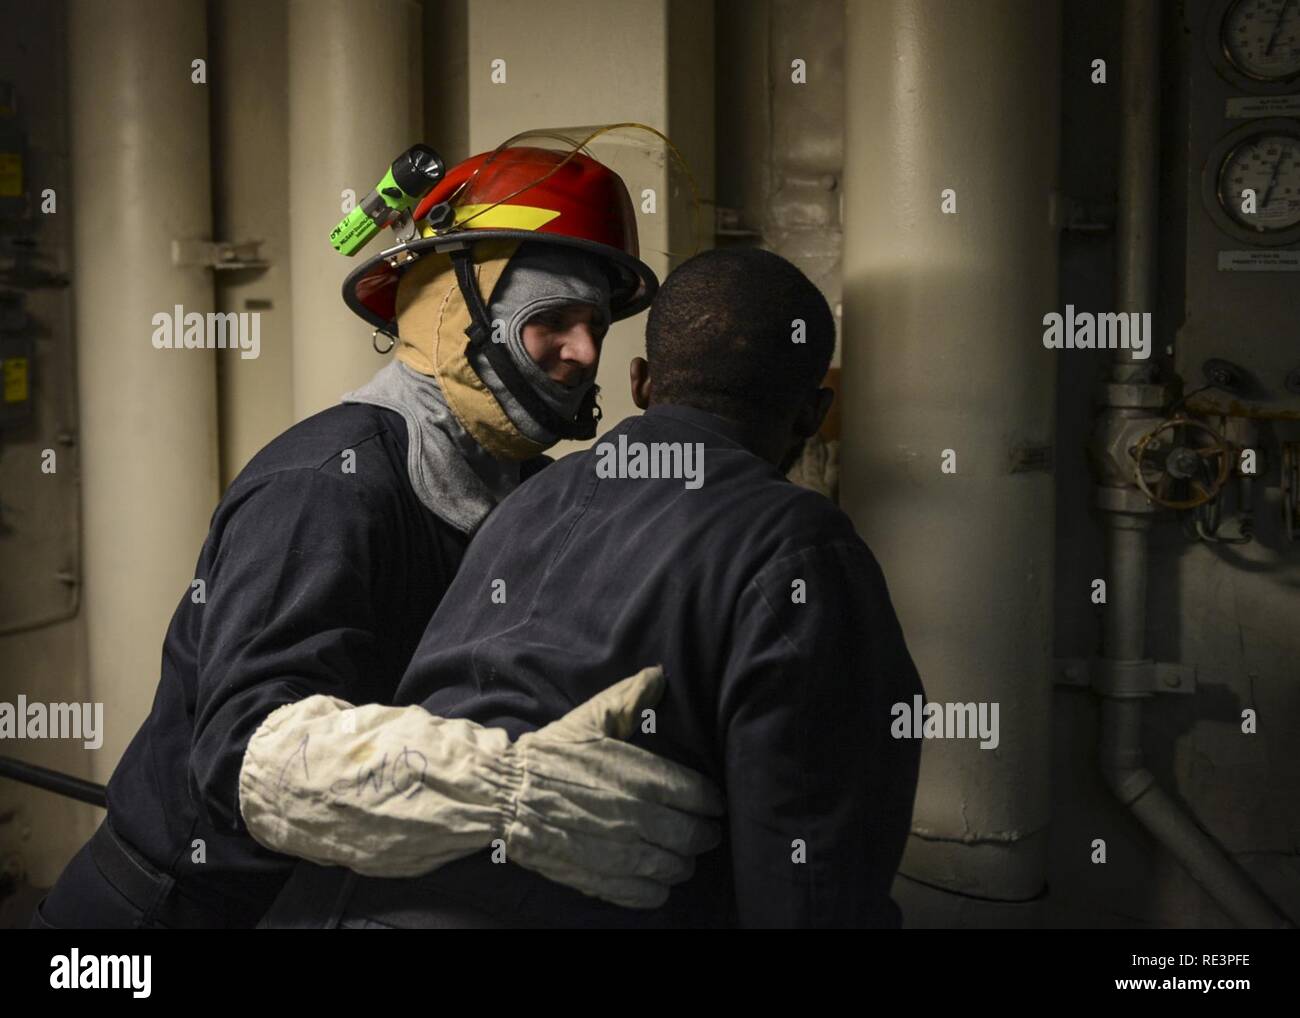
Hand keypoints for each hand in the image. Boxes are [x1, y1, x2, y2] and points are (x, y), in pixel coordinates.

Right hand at [495, 666, 725, 908]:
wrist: (504, 795)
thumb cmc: (550, 755)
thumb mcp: (591, 718)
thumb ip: (630, 698)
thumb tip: (659, 675)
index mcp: (641, 777)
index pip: (700, 796)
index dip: (712, 800)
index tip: (713, 802)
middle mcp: (637, 818)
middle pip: (694, 836)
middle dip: (704, 834)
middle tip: (703, 830)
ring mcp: (620, 853)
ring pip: (675, 867)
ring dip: (683, 862)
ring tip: (680, 854)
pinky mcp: (600, 880)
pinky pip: (647, 894)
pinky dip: (658, 889)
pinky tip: (655, 878)